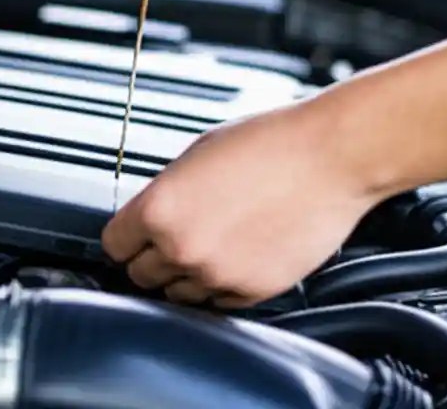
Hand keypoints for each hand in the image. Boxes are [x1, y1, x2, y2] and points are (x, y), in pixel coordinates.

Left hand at [101, 100, 382, 307]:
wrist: (332, 157)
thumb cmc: (271, 144)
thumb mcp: (198, 154)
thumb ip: (166, 193)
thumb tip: (148, 220)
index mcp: (159, 210)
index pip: (114, 245)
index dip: (128, 237)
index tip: (138, 235)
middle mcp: (182, 249)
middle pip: (142, 276)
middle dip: (156, 257)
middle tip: (182, 234)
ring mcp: (218, 275)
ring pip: (180, 294)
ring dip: (190, 274)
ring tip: (219, 240)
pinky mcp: (253, 291)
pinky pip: (220, 301)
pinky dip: (225, 283)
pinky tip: (243, 250)